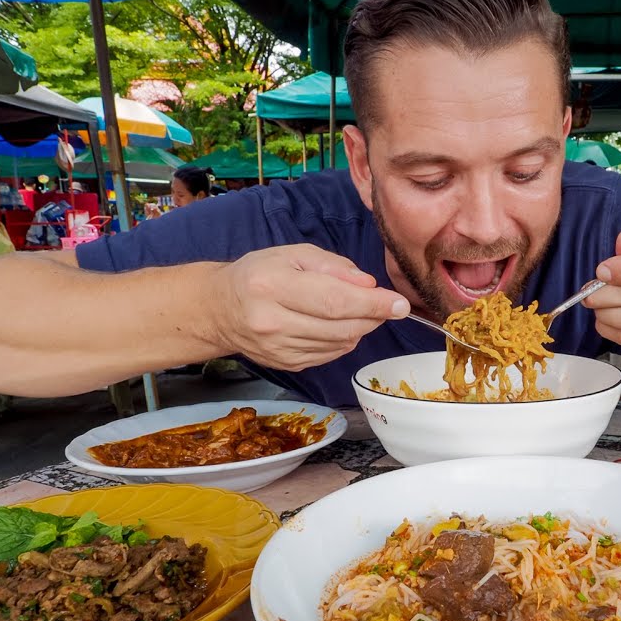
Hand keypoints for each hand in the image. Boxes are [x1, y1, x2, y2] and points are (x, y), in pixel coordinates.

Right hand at [211, 244, 409, 371]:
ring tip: (359, 310)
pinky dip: (344, 340)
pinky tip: (338, 325)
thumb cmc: (259, 274)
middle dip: (373, 316)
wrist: (221, 309)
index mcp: (272, 286)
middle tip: (386, 305)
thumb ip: (333, 266)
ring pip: (341, 344)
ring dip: (360, 328)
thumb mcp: (292, 255)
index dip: (373, 305)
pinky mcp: (287, 365)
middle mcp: (273, 322)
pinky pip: (331, 355)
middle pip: (342, 327)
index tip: (400, 304)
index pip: (335, 301)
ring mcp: (279, 349)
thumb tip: (368, 286)